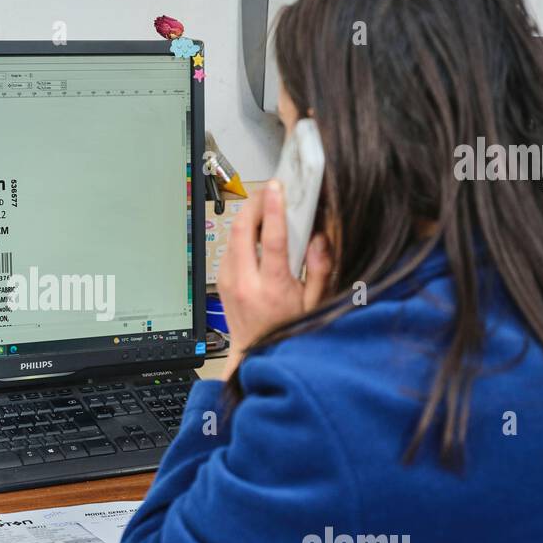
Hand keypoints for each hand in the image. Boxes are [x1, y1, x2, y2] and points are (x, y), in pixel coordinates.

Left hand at [216, 179, 331, 377]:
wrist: (254, 353)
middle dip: (254, 203)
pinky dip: (240, 233)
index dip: (274, 209)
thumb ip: (320, 270)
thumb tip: (320, 239)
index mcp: (271, 288)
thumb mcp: (314, 305)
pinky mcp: (222, 279)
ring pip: (231, 235)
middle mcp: (245, 283)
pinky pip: (228, 246)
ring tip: (263, 205)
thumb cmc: (286, 330)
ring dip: (246, 216)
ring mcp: (228, 281)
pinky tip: (253, 229)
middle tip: (268, 190)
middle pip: (241, 229)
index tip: (277, 189)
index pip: (270, 240)